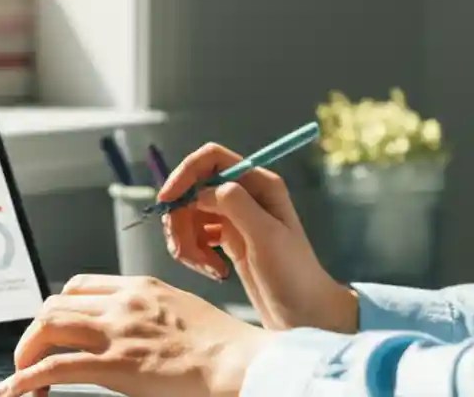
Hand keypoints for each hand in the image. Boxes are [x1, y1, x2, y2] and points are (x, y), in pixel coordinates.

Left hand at [0, 274, 271, 396]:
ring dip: (25, 351)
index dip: (59, 307)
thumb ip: (156, 316)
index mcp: (142, 287)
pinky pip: (55, 366)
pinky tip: (19, 390)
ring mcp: (117, 332)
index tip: (54, 327)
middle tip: (32, 355)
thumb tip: (143, 334)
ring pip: (47, 326)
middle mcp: (124, 302)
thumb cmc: (226, 347)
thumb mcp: (186, 313)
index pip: (81, 284)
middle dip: (35, 331)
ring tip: (22, 375)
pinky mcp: (115, 365)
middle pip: (55, 303)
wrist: (242, 362)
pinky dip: (27, 378)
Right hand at [160, 143, 357, 332]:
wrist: (306, 315)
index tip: (167, 202)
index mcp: (259, 184)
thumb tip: (201, 190)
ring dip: (187, 242)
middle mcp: (245, 194)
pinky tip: (214, 271)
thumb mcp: (267, 236)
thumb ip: (236, 204)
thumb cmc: (293, 274)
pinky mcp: (227, 239)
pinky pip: (195, 235)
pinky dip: (195, 253)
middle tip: (185, 254)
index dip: (184, 174)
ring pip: (189, 215)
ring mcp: (235, 217)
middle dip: (181, 221)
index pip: (211, 158)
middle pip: (193, 190)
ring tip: (208, 268)